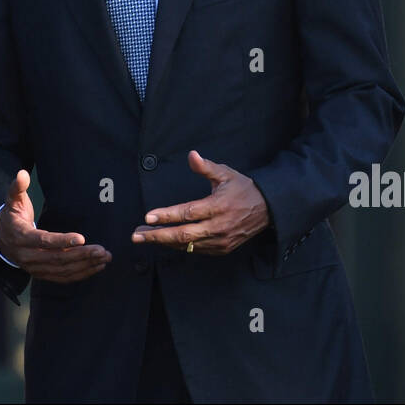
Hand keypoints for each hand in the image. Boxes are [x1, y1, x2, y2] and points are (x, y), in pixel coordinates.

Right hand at [0, 170, 110, 281]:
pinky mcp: (42, 274)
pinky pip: (62, 277)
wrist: (1, 240)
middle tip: (102, 251)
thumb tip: (22, 173)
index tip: (82, 238)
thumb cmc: (13, 216)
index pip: (43, 241)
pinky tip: (96, 267)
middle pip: (57, 258)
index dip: (62, 240)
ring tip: (104, 258)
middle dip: (82, 255)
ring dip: (85, 265)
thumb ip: (17, 187)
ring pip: (63, 270)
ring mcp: (35, 268)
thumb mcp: (12, 200)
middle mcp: (27, 256)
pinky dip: (80, 274)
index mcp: (21, 237)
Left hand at [131, 151, 268, 254]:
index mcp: (217, 206)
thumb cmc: (242, 188)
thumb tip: (191, 155)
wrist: (268, 209)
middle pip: (183, 235)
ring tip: (145, 237)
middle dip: (157, 236)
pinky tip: (165, 240)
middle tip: (136, 236)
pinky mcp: (222, 249)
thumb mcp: (225, 173)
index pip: (187, 213)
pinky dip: (180, 246)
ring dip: (164, 242)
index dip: (166, 216)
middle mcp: (218, 226)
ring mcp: (220, 240)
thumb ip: (205, 167)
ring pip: (187, 245)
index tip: (147, 217)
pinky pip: (196, 250)